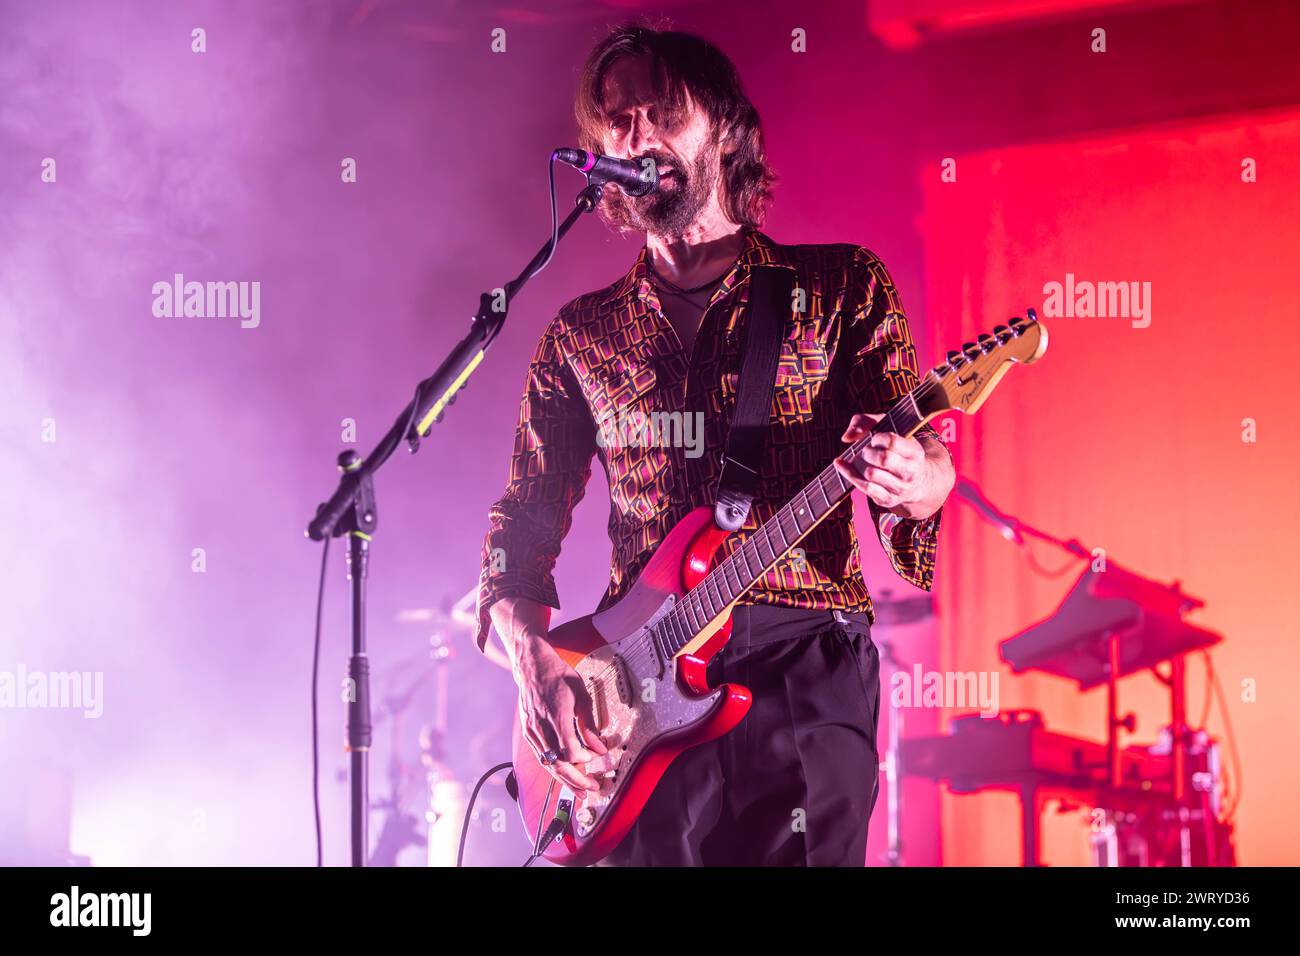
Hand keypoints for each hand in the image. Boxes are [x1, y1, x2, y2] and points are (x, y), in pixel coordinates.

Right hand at [510, 631, 608, 793]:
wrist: (532, 667)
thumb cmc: (559, 676)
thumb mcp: (581, 693)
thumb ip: (589, 722)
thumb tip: (599, 746)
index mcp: (556, 715)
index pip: (569, 749)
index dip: (584, 759)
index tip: (595, 758)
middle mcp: (541, 726)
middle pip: (557, 763)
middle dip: (576, 780)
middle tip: (591, 790)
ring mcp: (532, 731)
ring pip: (547, 764)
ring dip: (564, 780)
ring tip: (579, 791)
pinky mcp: (528, 732)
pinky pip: (541, 756)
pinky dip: (553, 768)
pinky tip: (564, 775)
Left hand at [834, 412, 950, 517]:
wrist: (915, 481)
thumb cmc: (896, 451)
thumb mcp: (889, 429)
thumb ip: (866, 422)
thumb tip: (847, 437)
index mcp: (915, 452)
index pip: (891, 440)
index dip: (877, 438)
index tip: (875, 440)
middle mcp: (910, 472)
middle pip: (882, 458)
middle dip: (866, 452)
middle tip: (865, 451)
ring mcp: (900, 488)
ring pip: (870, 474)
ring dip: (858, 464)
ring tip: (860, 460)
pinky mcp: (887, 499)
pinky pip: (864, 488)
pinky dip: (849, 475)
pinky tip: (842, 466)